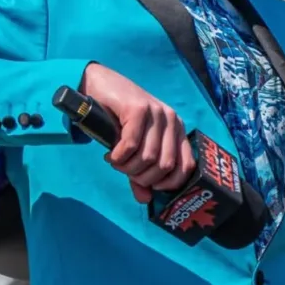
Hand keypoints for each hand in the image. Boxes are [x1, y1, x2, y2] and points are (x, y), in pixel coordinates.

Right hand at [79, 63, 195, 203]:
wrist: (98, 85)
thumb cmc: (117, 118)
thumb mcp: (133, 149)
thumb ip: (140, 173)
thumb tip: (145, 199)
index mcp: (176, 130)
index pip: (186, 166)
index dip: (167, 183)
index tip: (147, 185)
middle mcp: (171, 120)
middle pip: (164, 165)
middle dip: (142, 176)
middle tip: (125, 169)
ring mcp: (157, 112)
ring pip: (148, 157)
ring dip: (127, 167)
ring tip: (116, 160)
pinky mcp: (139, 108)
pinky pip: (131, 145)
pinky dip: (119, 157)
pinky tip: (111, 154)